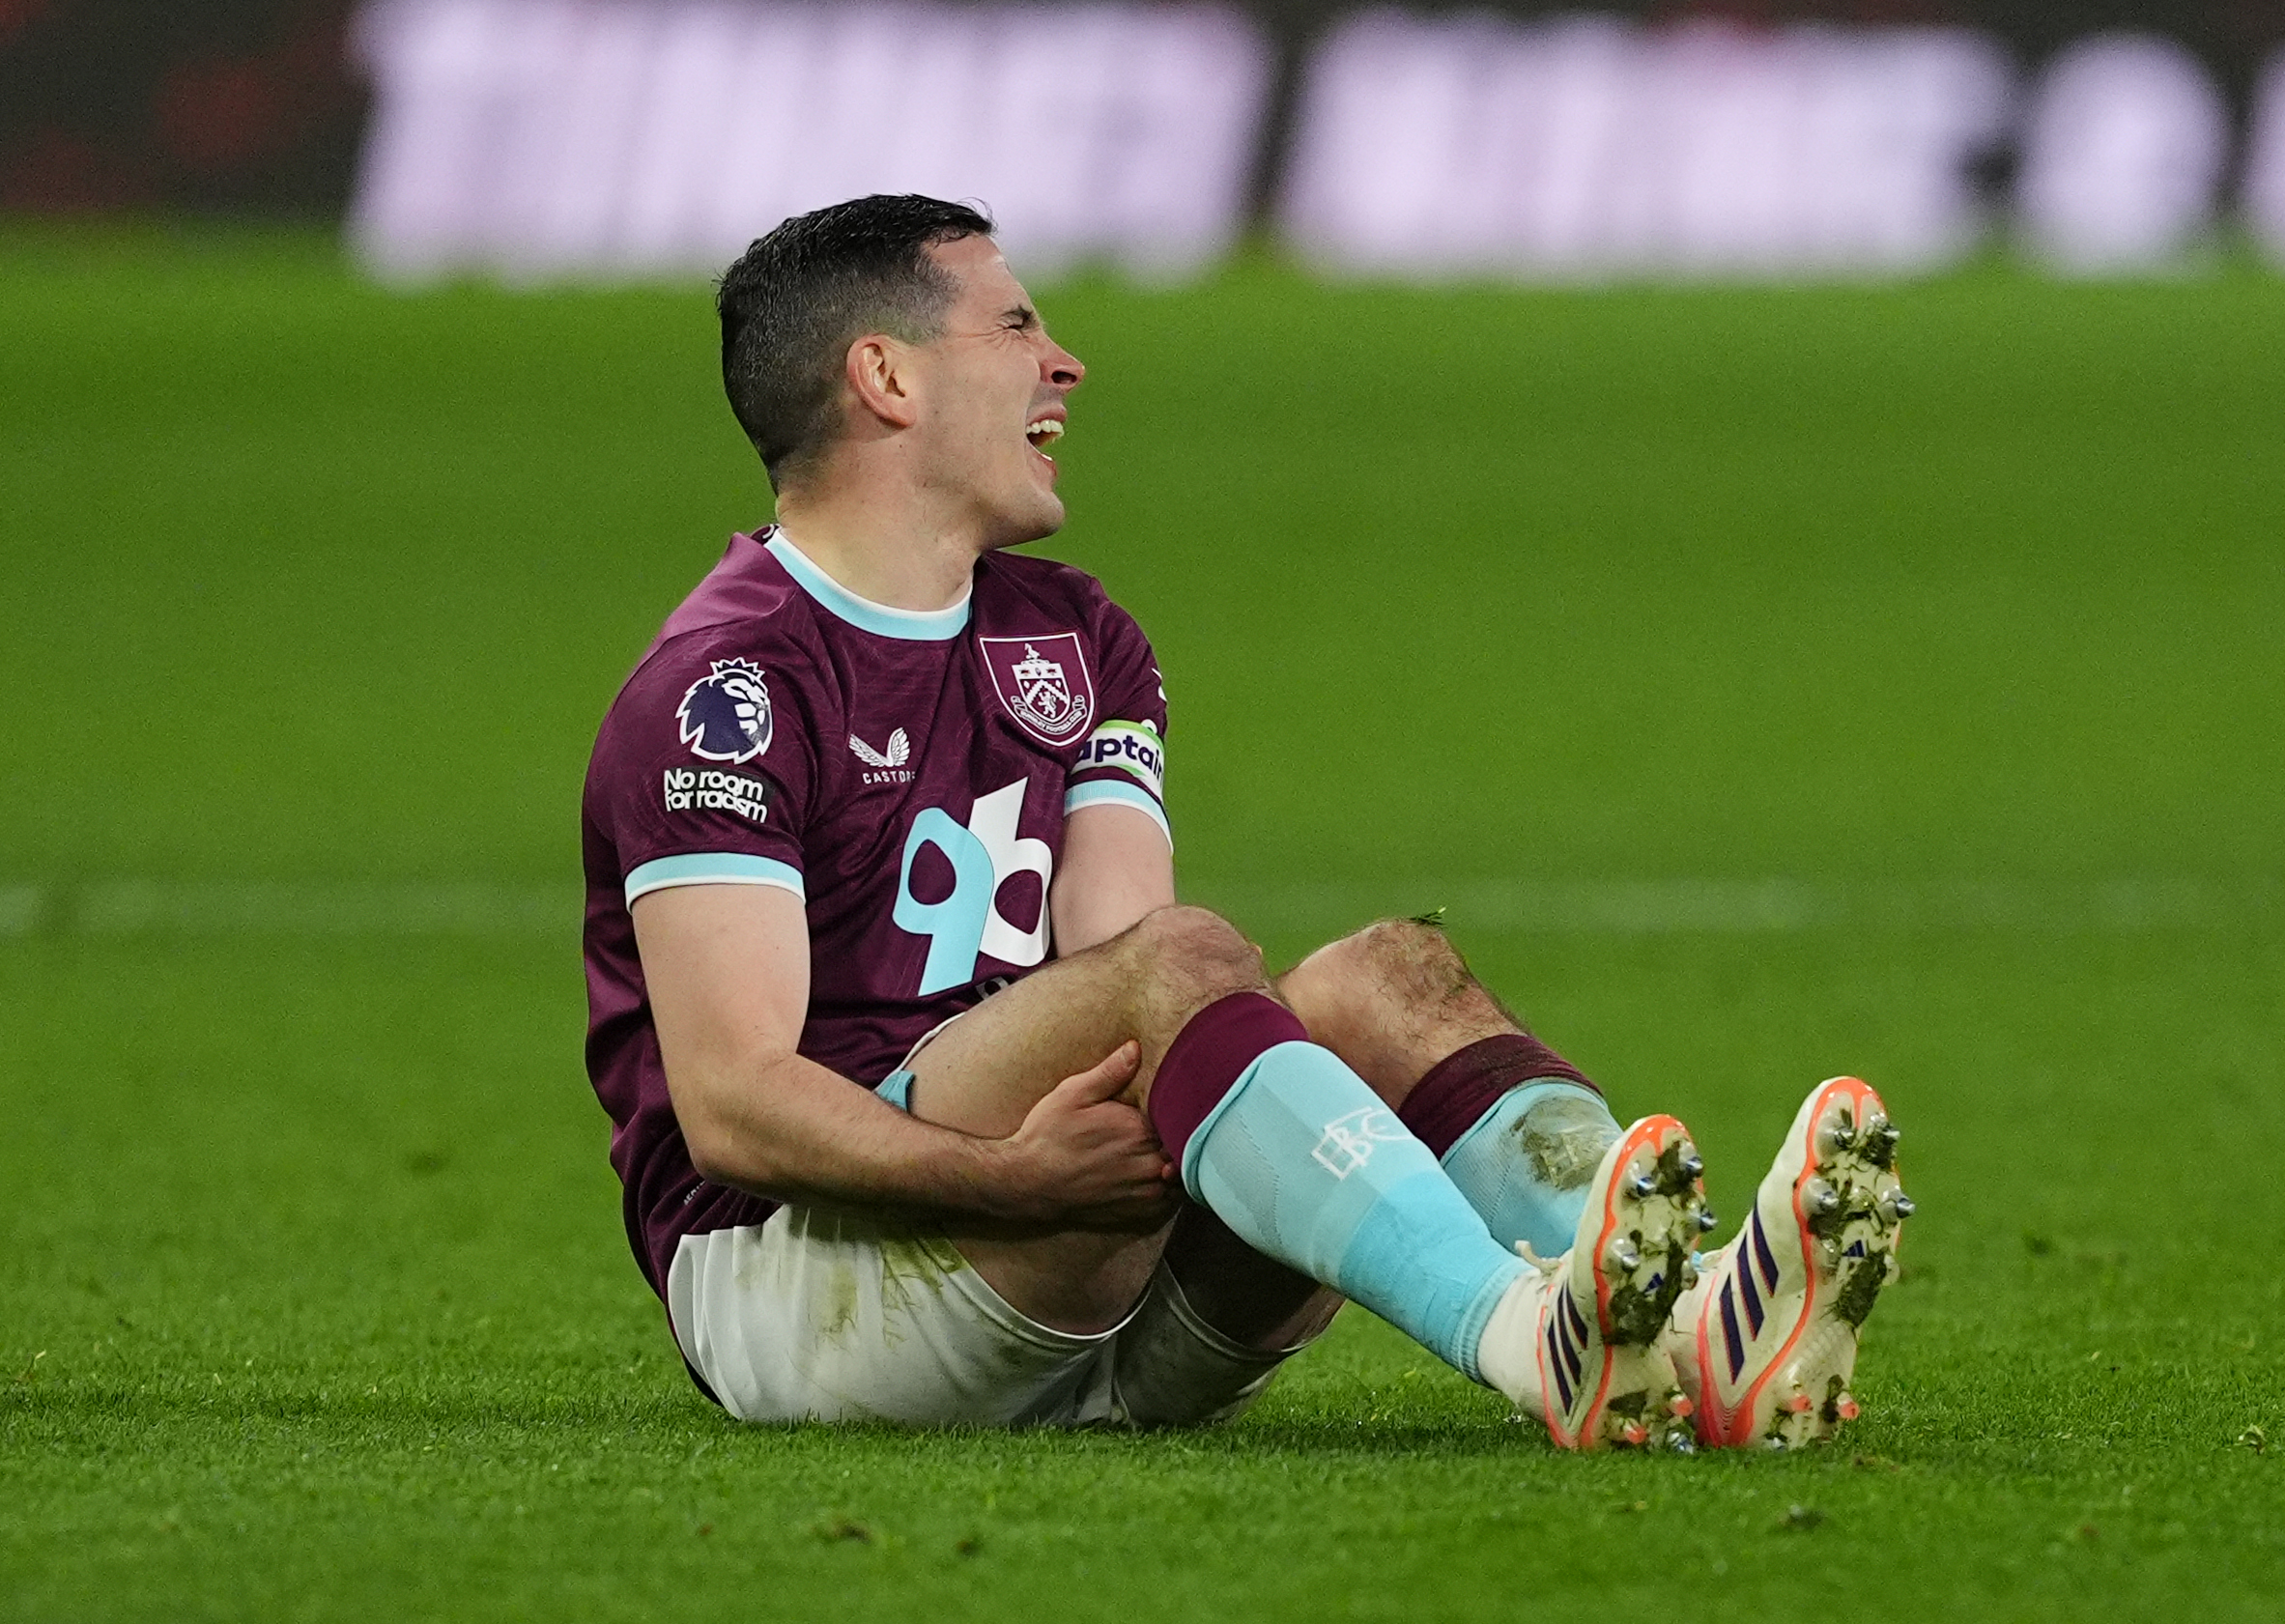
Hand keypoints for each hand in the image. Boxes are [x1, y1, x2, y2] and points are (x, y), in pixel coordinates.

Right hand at [990, 1042, 1178, 1231]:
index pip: (1180, 1118)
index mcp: (1139, 1129)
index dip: (1177, 1111)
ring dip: (1177, 1162)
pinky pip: (1170, 1199)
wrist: (1028, 1182)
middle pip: (1184, 1147)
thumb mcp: (1073, 1093)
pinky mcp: (1139, 1211)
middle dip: (1180, 1136)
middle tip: (1174, 1125)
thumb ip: (1110, 1072)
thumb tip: (1135, 1048)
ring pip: (1182, 1175)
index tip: (1171, 1105)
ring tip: (1165, 1149)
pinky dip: (1169, 1187)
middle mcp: (1150, 1163)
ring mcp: (1146, 1190)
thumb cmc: (1048, 1135)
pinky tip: (1155, 1174)